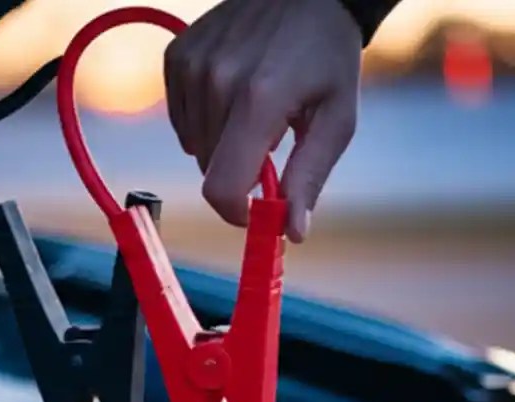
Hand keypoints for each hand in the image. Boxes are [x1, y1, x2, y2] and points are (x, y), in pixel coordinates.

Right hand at [164, 0, 361, 242]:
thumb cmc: (328, 57)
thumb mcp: (337, 120)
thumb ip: (310, 177)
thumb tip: (293, 233)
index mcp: (259, 100)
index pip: (222, 186)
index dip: (236, 213)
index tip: (255, 213)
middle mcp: (216, 81)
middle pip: (210, 169)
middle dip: (239, 171)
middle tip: (272, 142)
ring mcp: (192, 66)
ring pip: (194, 146)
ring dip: (222, 144)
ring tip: (255, 110)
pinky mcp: (177, 56)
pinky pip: (181, 119)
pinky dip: (204, 120)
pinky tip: (231, 95)